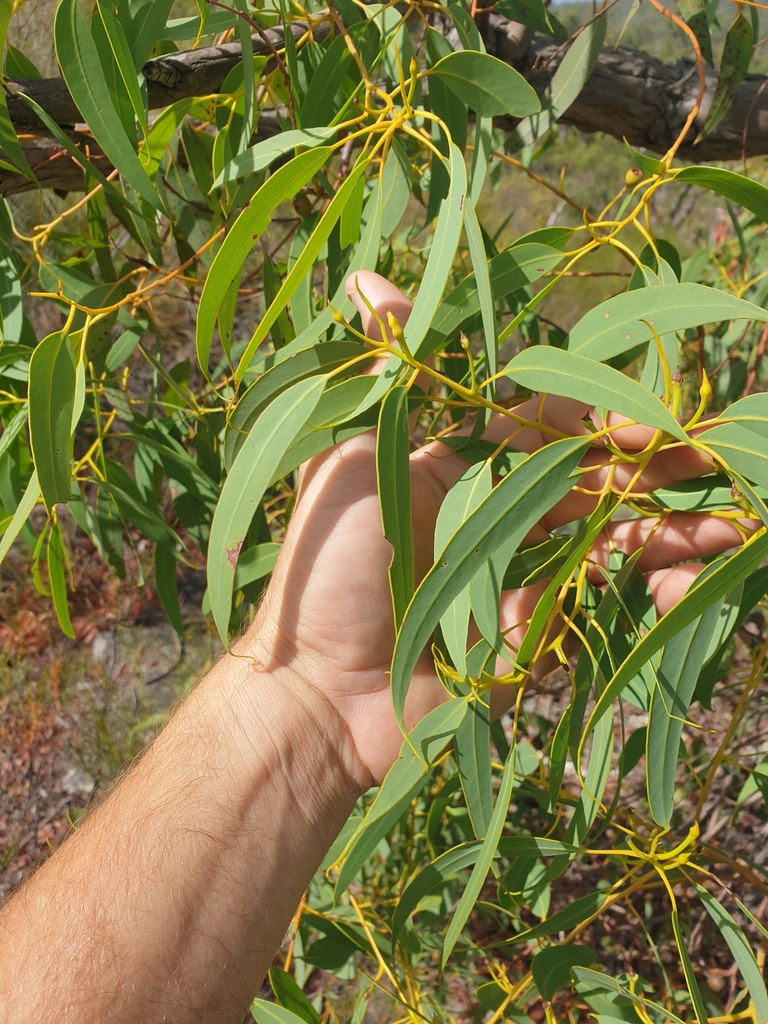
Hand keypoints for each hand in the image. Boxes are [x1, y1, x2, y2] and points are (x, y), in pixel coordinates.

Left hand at [240, 271, 746, 789]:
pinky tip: (698, 557)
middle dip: (650, 459)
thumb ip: (387, 382)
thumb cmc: (331, 569)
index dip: (594, 415)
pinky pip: (604, 587)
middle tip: (710, 448)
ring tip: (731, 504)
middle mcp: (491, 510)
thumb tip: (368, 281)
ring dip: (670, 514)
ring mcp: (520, 567)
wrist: (324, 692)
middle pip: (585, 474)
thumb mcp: (353, 459)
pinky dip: (653, 570)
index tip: (648, 407)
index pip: (539, 427)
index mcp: (452, 465)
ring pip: (609, 527)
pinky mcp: (540, 622)